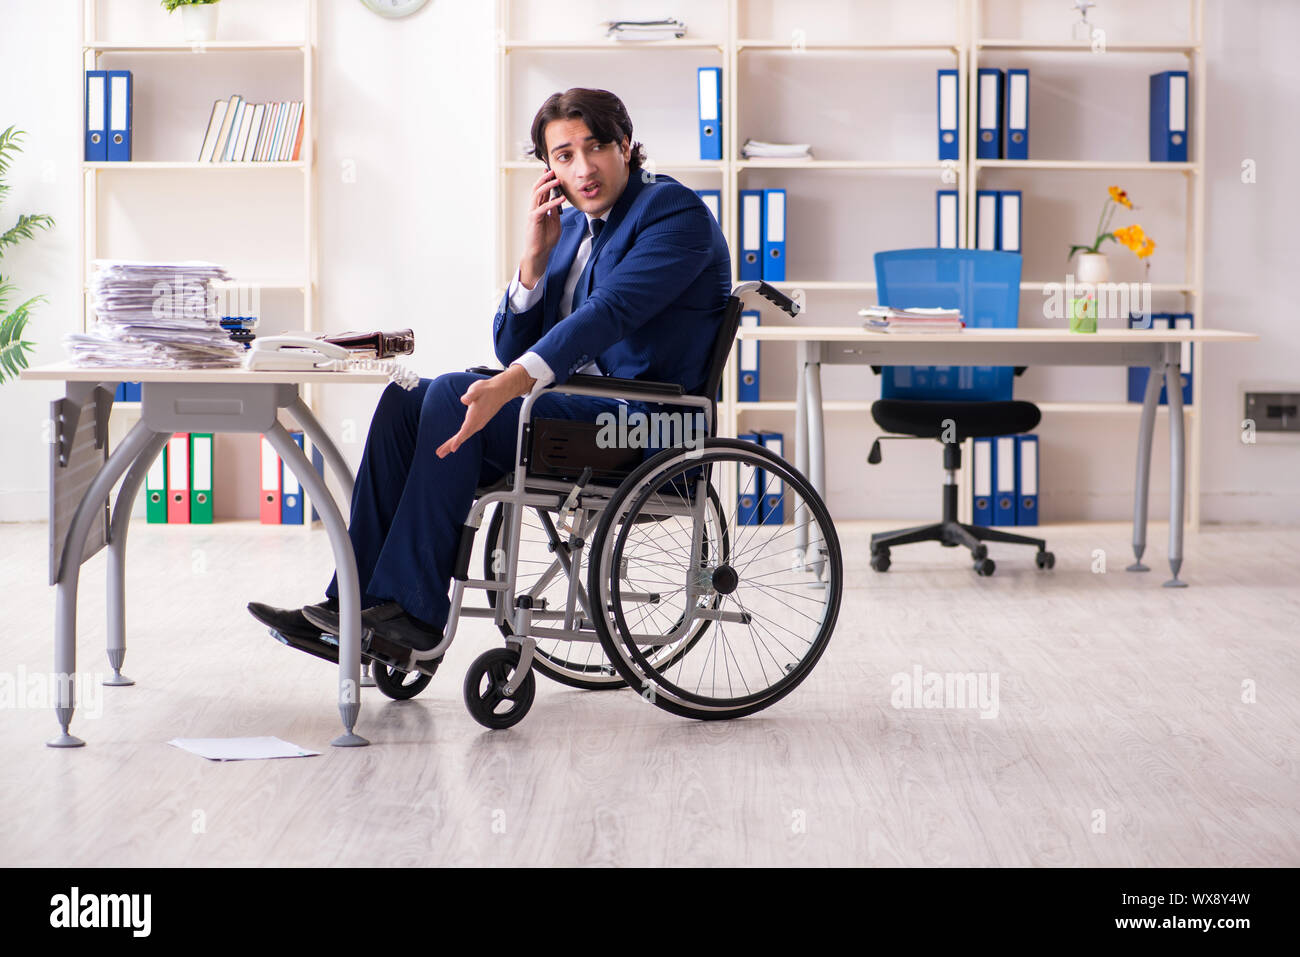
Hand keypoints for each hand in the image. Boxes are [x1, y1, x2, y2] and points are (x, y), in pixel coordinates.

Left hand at [436, 366, 535, 457]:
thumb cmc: (487, 390)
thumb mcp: (477, 389)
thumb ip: (470, 395)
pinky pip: (466, 433)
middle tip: (439, 453)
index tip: (452, 449)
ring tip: (443, 451)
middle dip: (451, 445)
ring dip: (453, 444)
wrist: (499, 392)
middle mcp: (477, 423)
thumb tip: (464, 400)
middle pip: (463, 437)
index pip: (466, 430)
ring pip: (464, 436)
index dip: (459, 440)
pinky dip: (459, 439)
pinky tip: (454, 442)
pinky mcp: (477, 422)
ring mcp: (478, 423)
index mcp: (475, 416)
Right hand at [520, 169, 563, 287]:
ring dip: (547, 186)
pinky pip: (543, 208)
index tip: (551, 172)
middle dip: (544, 179)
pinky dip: (552, 202)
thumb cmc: (546, 239)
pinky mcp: (534, 220)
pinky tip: (560, 198)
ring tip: (557, 181)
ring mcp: (533, 213)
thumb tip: (558, 201)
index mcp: (539, 208)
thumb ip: (556, 212)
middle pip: (537, 189)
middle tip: (553, 171)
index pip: (542, 191)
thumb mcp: (555, 223)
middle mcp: (534, 208)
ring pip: (537, 195)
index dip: (545, 181)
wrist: (539, 252)